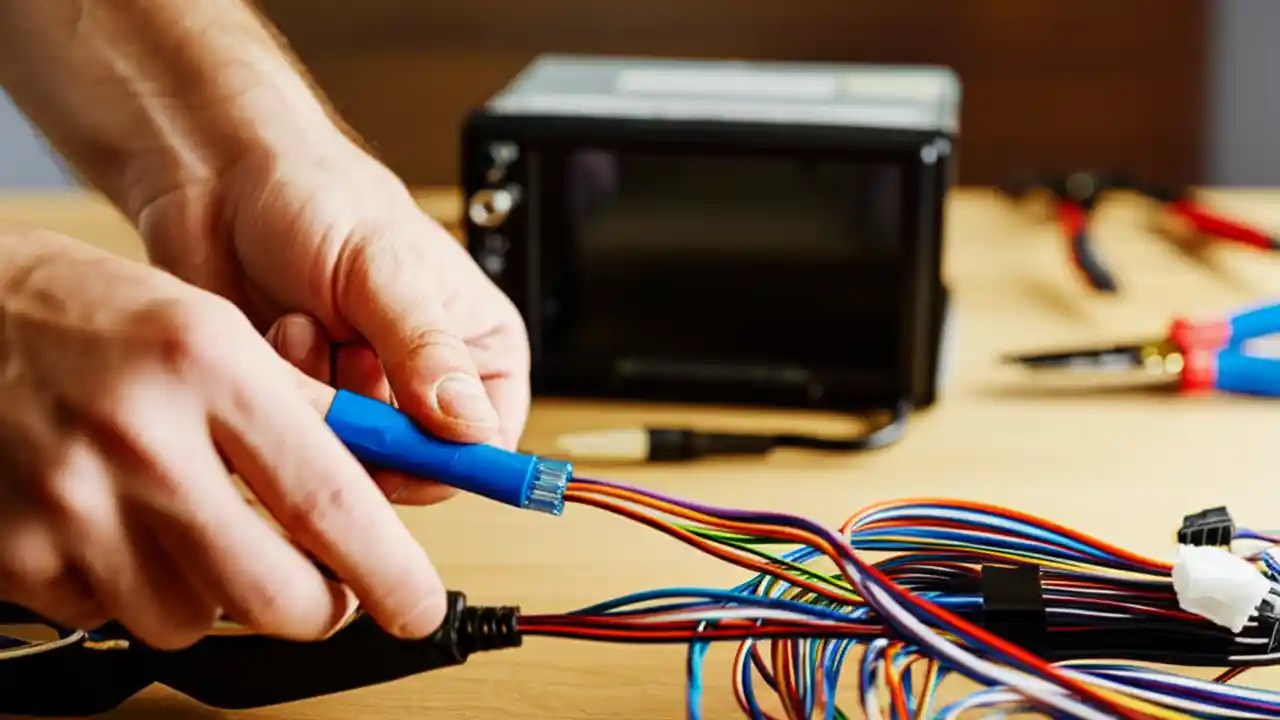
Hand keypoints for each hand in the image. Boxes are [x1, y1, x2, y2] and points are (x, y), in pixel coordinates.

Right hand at [0, 228, 445, 647]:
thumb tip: (383, 480)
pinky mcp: (16, 556)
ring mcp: (69, 505)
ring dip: (217, 593)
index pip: (330, 500)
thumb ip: (301, 409)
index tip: (418, 605)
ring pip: (194, 620)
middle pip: (274, 594)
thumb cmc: (84, 314)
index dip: (390, 571)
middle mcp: (140, 440)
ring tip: (197, 525)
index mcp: (207, 367)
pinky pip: (111, 618)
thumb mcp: (212, 328)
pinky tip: (122, 527)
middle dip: (320, 607)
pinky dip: (134, 590)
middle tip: (327, 589)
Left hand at [133, 134, 530, 505]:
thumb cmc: (320, 197)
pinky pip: (295, 443)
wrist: (223, 179)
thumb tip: (470, 424)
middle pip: (414, 465)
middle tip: (346, 358)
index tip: (402, 444)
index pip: (486, 446)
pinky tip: (281, 334)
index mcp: (477, 352)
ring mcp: (361, 398)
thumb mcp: (385, 269)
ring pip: (349, 458)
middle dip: (370, 422)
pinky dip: (282, 395)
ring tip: (306, 325)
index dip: (447, 459)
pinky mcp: (303, 407)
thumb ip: (427, 349)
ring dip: (319, 400)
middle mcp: (425, 384)